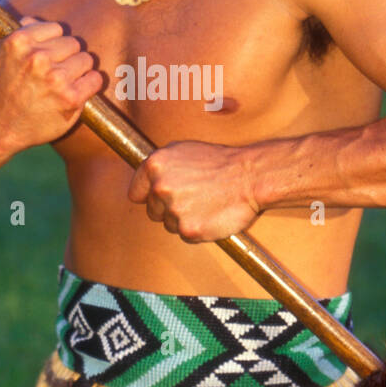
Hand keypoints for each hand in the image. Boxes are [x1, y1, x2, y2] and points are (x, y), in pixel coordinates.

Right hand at [0, 16, 103, 152]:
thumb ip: (18, 33)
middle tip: (55, 72)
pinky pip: (95, 79)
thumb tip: (34, 19)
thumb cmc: (3, 88)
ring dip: (79, 70)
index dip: (53, 43)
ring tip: (64, 82)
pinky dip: (90, 83)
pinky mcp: (70, 97)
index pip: (56, 29)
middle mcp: (38, 58)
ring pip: (86, 59)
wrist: (1, 126)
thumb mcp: (0, 54)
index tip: (47, 55)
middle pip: (73, 43)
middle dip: (67, 56)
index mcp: (19, 41)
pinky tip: (77, 90)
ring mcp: (55, 78)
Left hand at [128, 141, 260, 241]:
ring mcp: (173, 210)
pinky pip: (184, 235)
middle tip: (193, 198)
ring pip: (168, 224)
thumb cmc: (220, 162)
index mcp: (155, 166)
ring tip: (205, 204)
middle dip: (168, 208)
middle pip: (152, 211)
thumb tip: (145, 180)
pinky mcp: (188, 230)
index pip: (136, 193)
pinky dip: (196, 229)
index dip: (149, 196)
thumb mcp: (183, 151)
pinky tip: (210, 215)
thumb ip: (160, 166)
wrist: (250, 177)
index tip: (160, 198)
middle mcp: (160, 188)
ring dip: (183, 219)